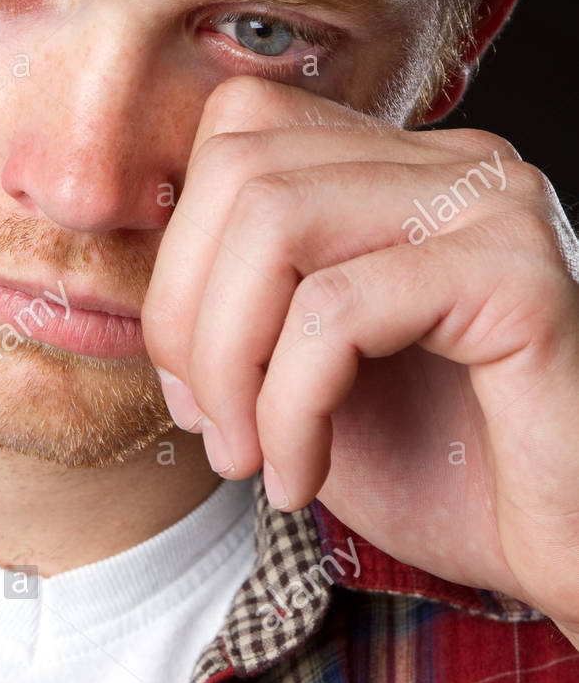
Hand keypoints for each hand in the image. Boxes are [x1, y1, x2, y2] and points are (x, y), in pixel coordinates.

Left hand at [140, 76, 578, 645]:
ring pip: (277, 221)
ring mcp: (493, 209)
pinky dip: (289, 408)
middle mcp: (454, 165)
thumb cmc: (443, 474)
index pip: (241, 129)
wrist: (565, 554)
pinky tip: (302, 479)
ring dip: (228, 362)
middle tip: (208, 426)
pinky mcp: (519, 279)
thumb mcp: (308, 381)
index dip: (180, 252)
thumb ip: (242, 312)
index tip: (190, 377)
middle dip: (184, 312)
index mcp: (402, 173)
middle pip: (242, 166)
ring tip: (249, 458)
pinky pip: (338, 312)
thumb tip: (145, 300)